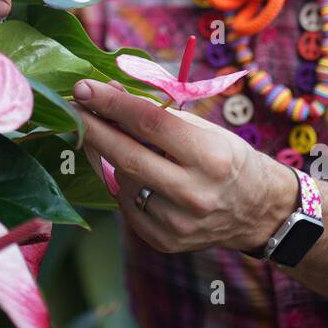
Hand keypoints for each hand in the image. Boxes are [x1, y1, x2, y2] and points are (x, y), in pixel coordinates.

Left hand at [73, 79, 298, 254]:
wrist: (256, 210)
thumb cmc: (227, 158)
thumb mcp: (204, 128)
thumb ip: (158, 114)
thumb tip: (109, 94)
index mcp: (210, 156)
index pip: (149, 122)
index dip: (112, 103)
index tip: (84, 87)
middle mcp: (194, 193)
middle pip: (126, 155)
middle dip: (93, 127)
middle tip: (71, 106)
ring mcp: (178, 223)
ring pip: (122, 180)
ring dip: (109, 156)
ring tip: (113, 139)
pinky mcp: (165, 241)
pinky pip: (126, 206)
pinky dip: (121, 184)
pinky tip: (128, 171)